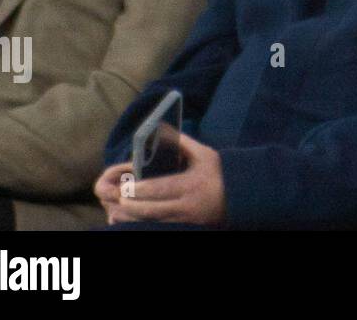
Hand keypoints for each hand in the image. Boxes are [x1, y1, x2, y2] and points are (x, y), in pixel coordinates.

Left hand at [99, 133, 226, 225]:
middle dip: (131, 206)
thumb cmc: (219, 172)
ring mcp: (185, 220)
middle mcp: (186, 205)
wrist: (240, 196)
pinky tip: (131, 220)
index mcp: (191, 184)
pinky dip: (142, 225)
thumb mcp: (204, 154)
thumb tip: (160, 129)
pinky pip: (159, 228)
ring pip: (152, 223)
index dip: (140, 190)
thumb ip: (181, 142)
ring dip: (132, 218)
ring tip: (116, 211)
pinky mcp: (185, 228)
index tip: (124, 188)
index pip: (160, 189)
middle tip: (116, 199)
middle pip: (152, 210)